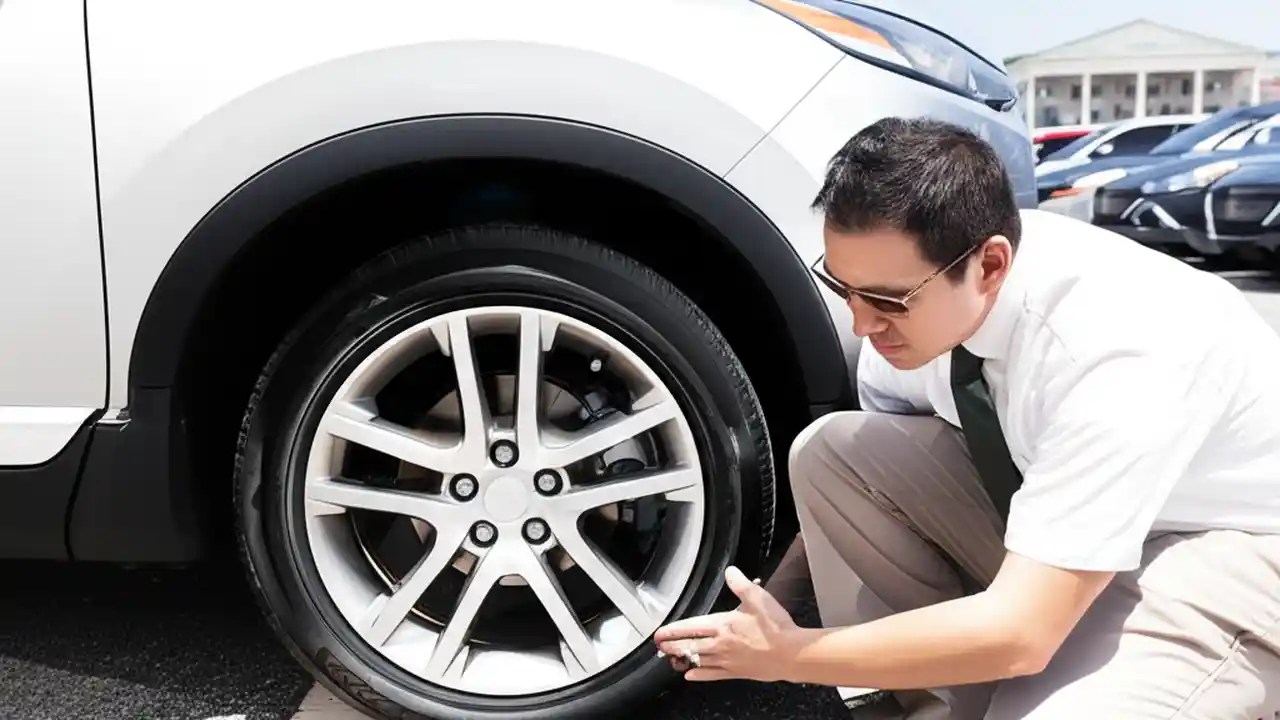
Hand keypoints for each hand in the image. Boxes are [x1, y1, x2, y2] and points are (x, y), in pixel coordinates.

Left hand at [652, 565, 798, 681]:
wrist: (790, 653)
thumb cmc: (775, 627)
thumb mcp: (758, 598)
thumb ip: (740, 584)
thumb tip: (730, 571)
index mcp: (723, 625)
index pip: (692, 627)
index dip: (674, 629)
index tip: (661, 632)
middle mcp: (720, 644)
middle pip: (690, 645)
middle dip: (672, 645)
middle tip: (659, 646)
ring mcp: (727, 660)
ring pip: (698, 660)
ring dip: (682, 658)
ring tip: (669, 658)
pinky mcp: (736, 672)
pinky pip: (712, 675)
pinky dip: (699, 675)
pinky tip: (690, 676)